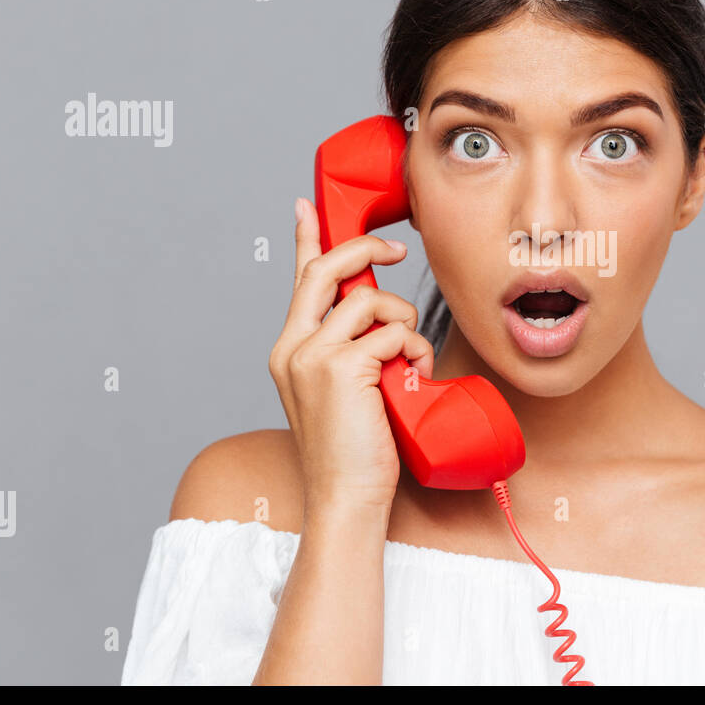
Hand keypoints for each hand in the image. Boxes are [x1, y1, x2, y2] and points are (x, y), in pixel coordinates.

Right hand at [268, 197, 434, 510]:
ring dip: (405, 323)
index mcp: (290, 349)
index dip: (306, 238)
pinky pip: (393, 332)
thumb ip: (356, 350)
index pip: (298, 279)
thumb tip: (383, 321)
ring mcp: (312, 355)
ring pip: (370, 301)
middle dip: (366, 250)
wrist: (347, 499)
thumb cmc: (357, 451)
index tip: (306, 206)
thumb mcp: (350, 390)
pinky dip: (414, 350)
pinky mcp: (341, 367)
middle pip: (327, 269)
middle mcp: (292, 346)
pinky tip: (414, 380)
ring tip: (412, 362)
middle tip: (396, 251)